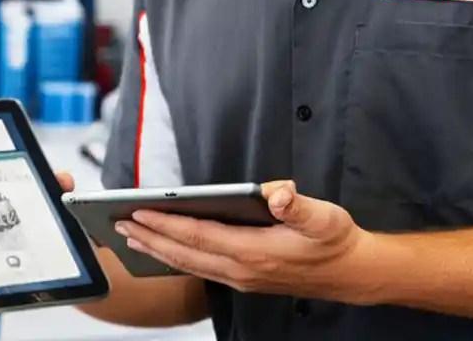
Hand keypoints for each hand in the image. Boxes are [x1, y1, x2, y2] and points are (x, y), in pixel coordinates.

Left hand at [115, 180, 376, 303]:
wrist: (353, 273)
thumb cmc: (336, 241)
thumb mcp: (324, 216)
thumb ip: (299, 205)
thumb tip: (278, 192)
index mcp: (255, 252)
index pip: (199, 236)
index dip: (167, 223)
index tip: (139, 212)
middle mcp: (242, 270)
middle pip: (185, 253)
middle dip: (151, 238)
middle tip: (119, 223)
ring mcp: (242, 278)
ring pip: (190, 264)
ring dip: (159, 250)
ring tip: (131, 236)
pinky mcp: (245, 280)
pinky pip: (201, 270)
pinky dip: (177, 258)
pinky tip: (165, 250)